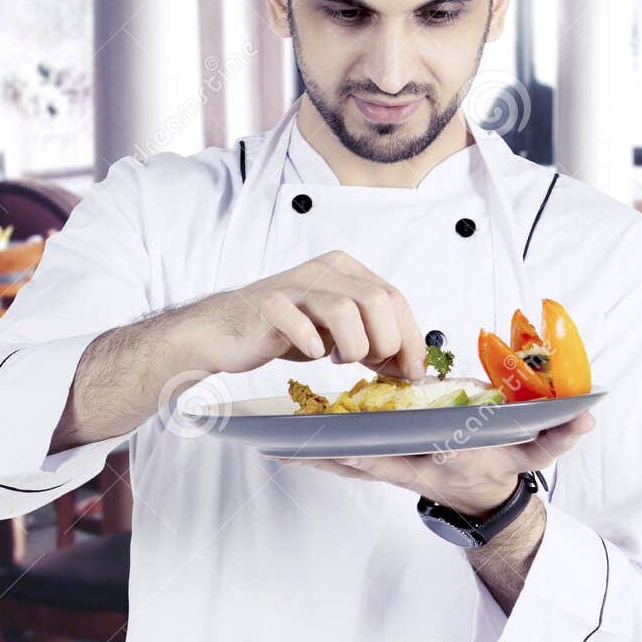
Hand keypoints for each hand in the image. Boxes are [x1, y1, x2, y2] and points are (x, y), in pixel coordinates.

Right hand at [183, 250, 427, 381]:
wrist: (227, 331)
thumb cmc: (285, 330)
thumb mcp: (338, 331)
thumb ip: (373, 338)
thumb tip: (412, 366)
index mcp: (346, 270)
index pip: (395, 298)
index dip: (411, 338)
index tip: (413, 371)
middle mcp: (325, 270)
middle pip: (378, 301)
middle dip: (386, 343)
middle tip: (371, 364)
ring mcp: (296, 285)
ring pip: (346, 310)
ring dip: (353, 346)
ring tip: (338, 359)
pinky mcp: (269, 305)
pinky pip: (300, 323)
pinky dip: (312, 344)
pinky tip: (313, 353)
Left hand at [278, 411, 595, 515]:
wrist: (485, 498)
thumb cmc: (500, 469)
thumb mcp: (532, 455)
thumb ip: (559, 435)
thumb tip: (587, 417)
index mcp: (437, 460)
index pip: (402, 457)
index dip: (372, 453)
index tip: (342, 446)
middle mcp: (406, 465)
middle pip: (357, 460)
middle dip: (321, 453)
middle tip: (280, 444)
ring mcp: (389, 466)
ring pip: (341, 459)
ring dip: (308, 452)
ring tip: (268, 443)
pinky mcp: (378, 462)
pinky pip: (340, 457)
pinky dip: (314, 452)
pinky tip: (281, 446)